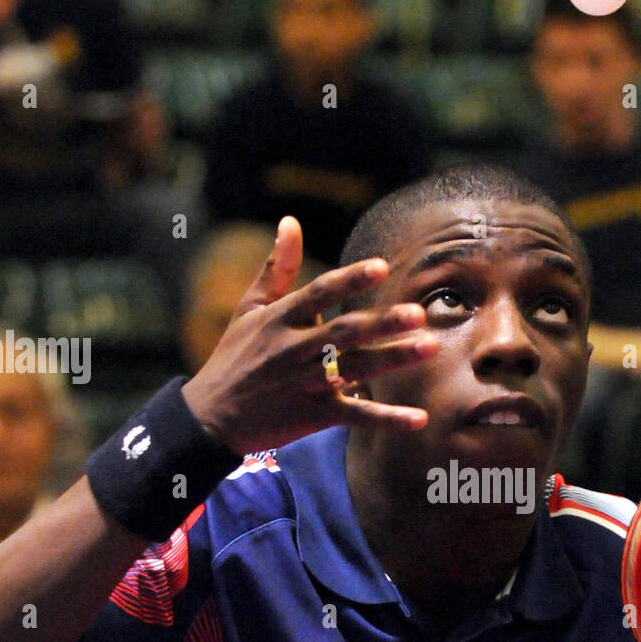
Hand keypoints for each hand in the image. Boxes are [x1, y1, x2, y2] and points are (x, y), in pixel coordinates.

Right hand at [182, 216, 437, 452]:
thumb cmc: (234, 357)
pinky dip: (387, 419)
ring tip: (431, 347)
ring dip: (394, 359)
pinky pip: (355, 416)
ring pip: (356, 369)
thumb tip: (290, 222)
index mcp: (281, 319)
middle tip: (419, 314)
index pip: (319, 293)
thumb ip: (277, 268)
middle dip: (382, 323)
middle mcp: (295, 349)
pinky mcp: (313, 416)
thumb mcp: (249, 309)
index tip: (381, 267)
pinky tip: (420, 420)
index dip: (350, 280)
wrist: (209, 418)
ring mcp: (305, 384)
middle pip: (345, 332)